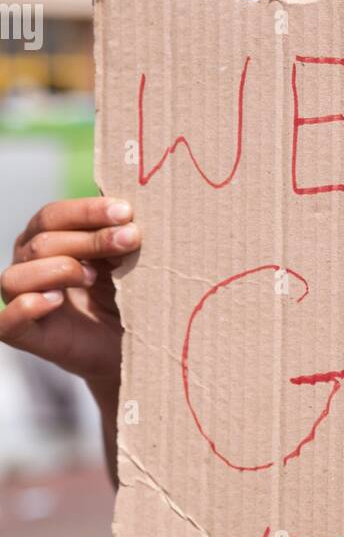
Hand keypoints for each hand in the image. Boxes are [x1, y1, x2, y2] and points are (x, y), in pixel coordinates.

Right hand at [0, 196, 139, 390]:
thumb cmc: (128, 291)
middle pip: (43, 241)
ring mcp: (22, 299)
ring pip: (18, 275)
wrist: (138, 343)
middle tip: (131, 240)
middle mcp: (28, 263)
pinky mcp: (26, 335)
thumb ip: (118, 228)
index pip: (54, 215)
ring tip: (94, 276)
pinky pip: (6, 321)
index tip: (126, 212)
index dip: (88, 211)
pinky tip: (53, 301)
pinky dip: (25, 308)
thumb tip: (130, 193)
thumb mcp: (126, 256)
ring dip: (60, 270)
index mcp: (47, 237)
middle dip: (90, 239)